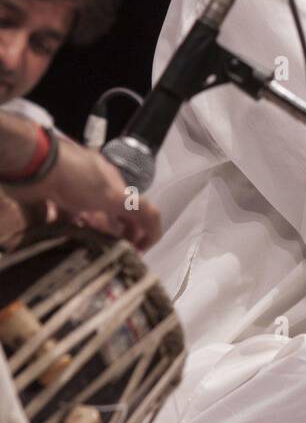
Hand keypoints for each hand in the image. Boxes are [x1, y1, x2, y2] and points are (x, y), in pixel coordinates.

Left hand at [6, 137, 160, 250]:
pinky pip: (48, 221)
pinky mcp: (42, 200)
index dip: (142, 230)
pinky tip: (51, 247)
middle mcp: (91, 189)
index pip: (136, 209)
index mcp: (112, 185)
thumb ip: (138, 211)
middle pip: (106, 218)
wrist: (34, 163)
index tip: (137, 253)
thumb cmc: (78, 178)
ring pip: (77, 222)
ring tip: (79, 256)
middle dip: (111, 238)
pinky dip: (50, 234)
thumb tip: (153, 231)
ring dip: (81, 238)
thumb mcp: (114, 196)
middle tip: (109, 258)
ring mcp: (65, 194)